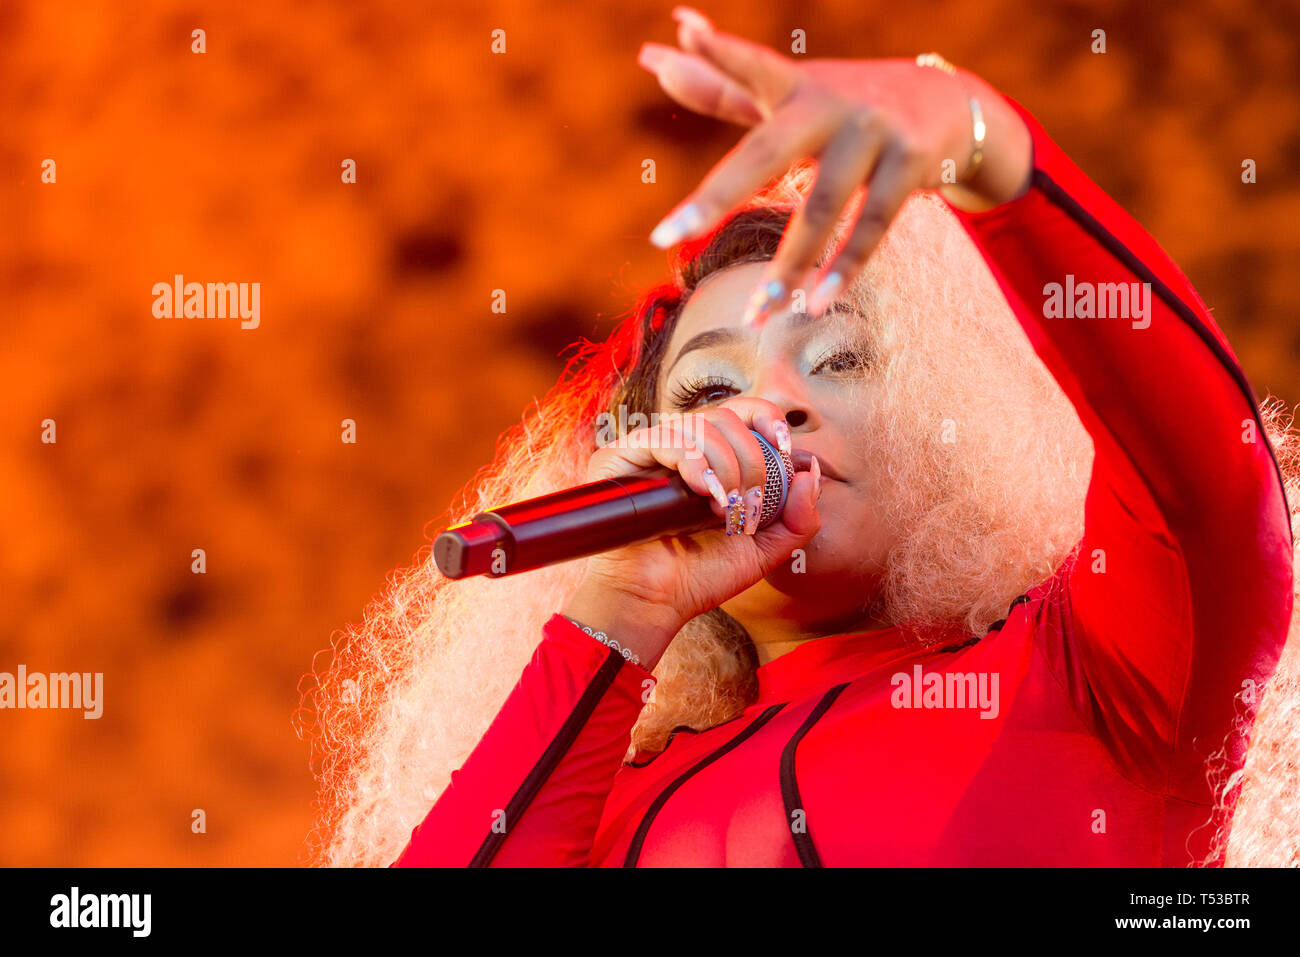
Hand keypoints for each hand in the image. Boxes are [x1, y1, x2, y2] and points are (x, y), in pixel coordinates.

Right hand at [562, 400, 820, 668]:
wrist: (653, 603)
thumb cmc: (700, 577)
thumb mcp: (764, 551)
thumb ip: (799, 518)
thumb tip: (811, 469)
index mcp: (713, 460)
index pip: (742, 412)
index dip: (767, 418)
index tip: (784, 447)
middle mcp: (681, 448)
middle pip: (727, 416)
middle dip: (751, 459)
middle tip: (748, 503)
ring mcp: (649, 450)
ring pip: (700, 424)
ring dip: (726, 465)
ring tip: (723, 508)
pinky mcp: (620, 457)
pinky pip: (665, 437)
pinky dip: (694, 461)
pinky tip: (702, 493)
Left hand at [638, 6, 1033, 324]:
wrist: (949, 103)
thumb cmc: (844, 105)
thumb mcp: (786, 93)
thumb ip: (718, 84)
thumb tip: (650, 56)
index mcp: (794, 87)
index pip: (751, 66)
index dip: (719, 52)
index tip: (687, 31)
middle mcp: (830, 105)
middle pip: (765, 153)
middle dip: (715, 198)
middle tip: (666, 236)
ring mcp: (873, 133)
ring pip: (822, 207)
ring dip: (789, 266)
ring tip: (759, 314)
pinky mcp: (910, 163)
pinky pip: (873, 225)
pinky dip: (844, 268)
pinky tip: (816, 305)